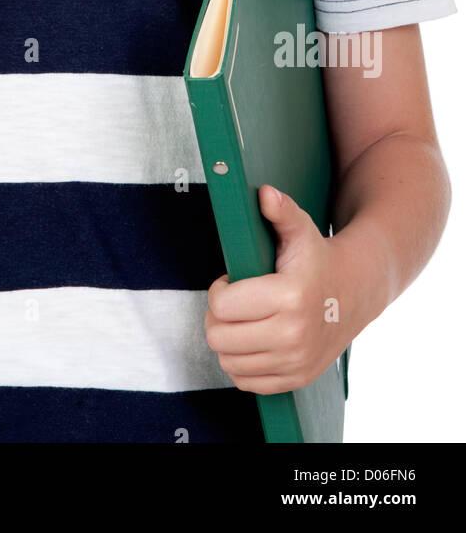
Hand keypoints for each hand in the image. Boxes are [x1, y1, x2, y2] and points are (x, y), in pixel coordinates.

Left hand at [204, 185, 348, 393]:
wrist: (357, 292)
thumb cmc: (318, 258)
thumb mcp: (302, 230)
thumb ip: (281, 212)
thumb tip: (265, 193)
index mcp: (290, 297)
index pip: (222, 306)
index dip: (219, 290)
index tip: (232, 280)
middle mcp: (294, 335)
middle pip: (219, 337)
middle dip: (218, 316)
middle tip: (234, 302)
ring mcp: (297, 362)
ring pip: (228, 362)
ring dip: (228, 341)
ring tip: (243, 320)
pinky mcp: (297, 379)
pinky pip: (246, 382)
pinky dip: (241, 364)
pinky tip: (253, 341)